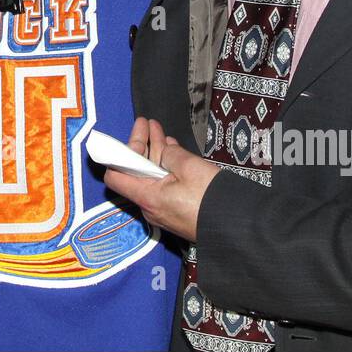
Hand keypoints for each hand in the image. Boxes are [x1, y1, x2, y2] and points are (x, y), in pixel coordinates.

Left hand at [103, 117, 221, 241]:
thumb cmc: (210, 199)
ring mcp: (163, 210)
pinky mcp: (176, 211)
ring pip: (151, 177)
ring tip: (157, 129)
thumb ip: (170, 154)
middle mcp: (150, 206)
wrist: (236, 228)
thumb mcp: (190, 167)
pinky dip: (164, 166)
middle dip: (141, 144)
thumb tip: (164, 150)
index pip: (115, 177)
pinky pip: (164, 186)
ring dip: (154, 152)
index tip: (127, 138)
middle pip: (135, 173)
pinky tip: (170, 149)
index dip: (118, 155)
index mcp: (147, 197)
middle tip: (145, 123)